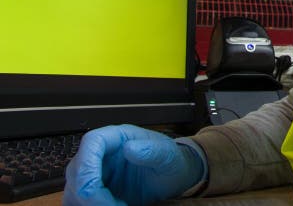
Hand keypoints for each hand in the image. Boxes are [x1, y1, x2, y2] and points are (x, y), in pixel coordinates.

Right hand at [64, 125, 204, 205]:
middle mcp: (102, 153)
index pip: (91, 142)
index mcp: (118, 137)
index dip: (86, 165)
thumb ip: (152, 150)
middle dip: (90, 193)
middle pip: (77, 170)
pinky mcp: (95, 191)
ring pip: (73, 189)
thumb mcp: (168, 156)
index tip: (93, 188)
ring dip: (89, 204)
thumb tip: (130, 148)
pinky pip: (79, 201)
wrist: (174, 178)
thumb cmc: (171, 161)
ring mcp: (96, 172)